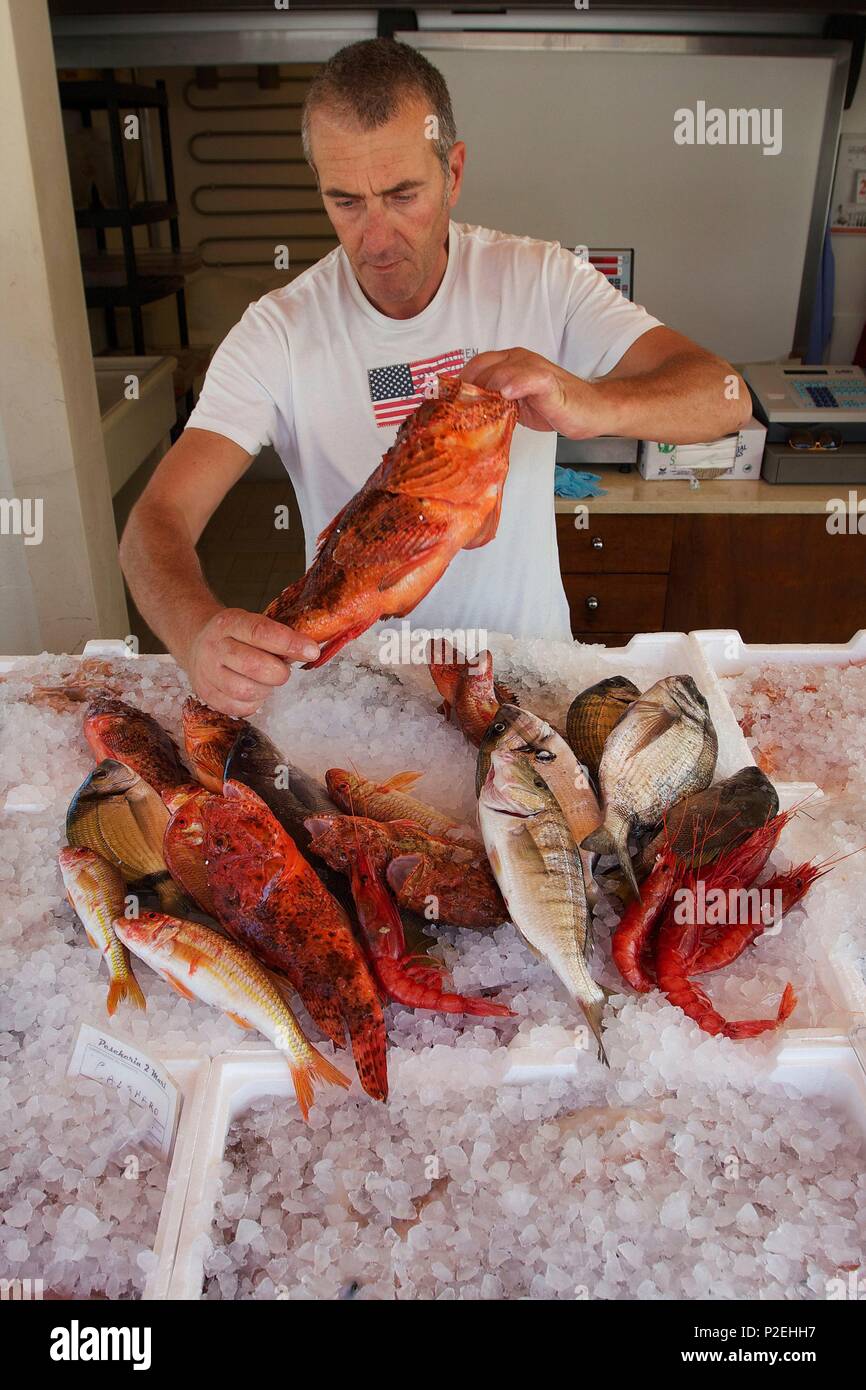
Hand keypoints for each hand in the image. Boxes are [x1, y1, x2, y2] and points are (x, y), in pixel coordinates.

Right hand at [183, 607, 318, 716]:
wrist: (196, 644)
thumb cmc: (235, 636)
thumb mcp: (251, 624)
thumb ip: (276, 636)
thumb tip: (308, 651)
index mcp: (229, 623)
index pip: (260, 632)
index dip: (289, 643)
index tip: (311, 651)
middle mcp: (215, 647)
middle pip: (253, 665)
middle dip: (279, 672)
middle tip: (283, 670)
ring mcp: (207, 672)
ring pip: (245, 690)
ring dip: (266, 688)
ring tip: (267, 680)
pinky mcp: (206, 694)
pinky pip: (238, 707)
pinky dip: (255, 702)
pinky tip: (255, 691)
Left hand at [461, 348, 608, 437]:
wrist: (590, 410)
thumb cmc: (554, 406)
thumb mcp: (516, 404)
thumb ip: (494, 401)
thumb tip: (465, 413)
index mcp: (510, 362)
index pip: (476, 364)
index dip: (460, 384)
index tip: (450, 404)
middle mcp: (519, 359)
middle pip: (482, 367)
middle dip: (468, 390)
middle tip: (460, 414)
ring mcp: (534, 368)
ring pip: (500, 371)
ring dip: (485, 390)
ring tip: (476, 410)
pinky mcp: (548, 382)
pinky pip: (529, 378)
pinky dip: (516, 384)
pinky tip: (507, 395)